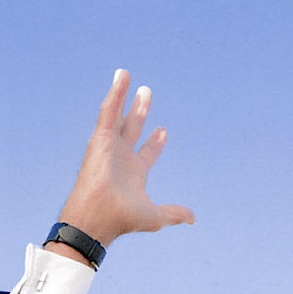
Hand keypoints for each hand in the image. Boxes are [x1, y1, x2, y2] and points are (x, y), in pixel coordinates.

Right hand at [53, 69, 194, 251]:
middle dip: (139, 110)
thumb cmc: (122, 219)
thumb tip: (193, 219)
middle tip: (146, 92)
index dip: (155, 142)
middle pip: (132, 128)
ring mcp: (110, 146)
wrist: (100, 216)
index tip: (162, 130)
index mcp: (134, 173)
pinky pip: (109, 110)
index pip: (147, 152)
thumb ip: (174, 213)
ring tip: (126, 75)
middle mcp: (121, 157)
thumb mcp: (155, 216)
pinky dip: (116, 93)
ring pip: (118, 115)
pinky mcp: (101, 138)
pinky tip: (122, 77)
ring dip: (124, 96)